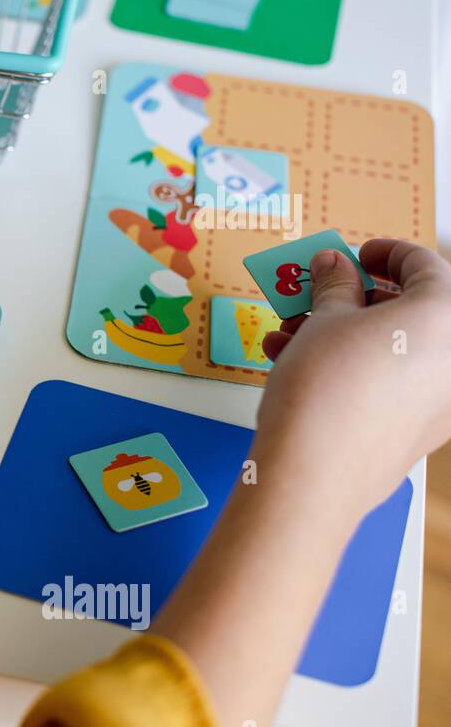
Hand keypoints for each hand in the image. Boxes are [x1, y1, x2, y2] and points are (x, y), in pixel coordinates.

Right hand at [256, 239, 450, 508]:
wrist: (315, 472)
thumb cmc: (324, 388)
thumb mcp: (323, 319)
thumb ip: (335, 285)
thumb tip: (335, 267)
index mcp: (446, 315)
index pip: (424, 265)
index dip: (384, 253)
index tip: (355, 254)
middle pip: (412, 310)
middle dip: (357, 300)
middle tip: (318, 297)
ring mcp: (445, 399)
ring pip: (399, 350)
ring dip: (345, 336)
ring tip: (290, 337)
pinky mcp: (423, 431)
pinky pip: (395, 384)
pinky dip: (358, 369)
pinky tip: (304, 369)